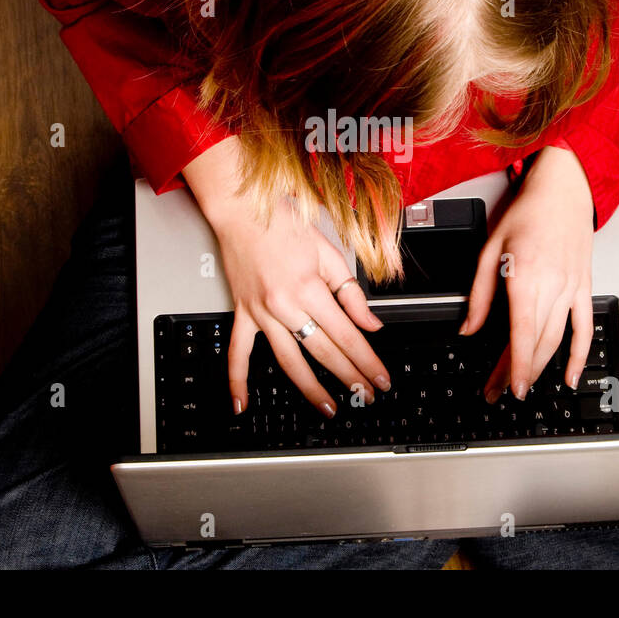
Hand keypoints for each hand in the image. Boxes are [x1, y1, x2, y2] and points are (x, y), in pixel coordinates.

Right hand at [182, 138, 390, 417]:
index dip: (367, 360)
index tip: (381, 378)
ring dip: (310, 389)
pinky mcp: (243, 313)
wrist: (241, 209)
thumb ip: (351, 292)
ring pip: (288, 360)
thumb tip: (370, 323)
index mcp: (309, 287)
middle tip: (366, 396)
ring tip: (328, 408)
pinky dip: (237, 381)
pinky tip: (242, 404)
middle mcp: (284, 304)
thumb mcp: (328, 252)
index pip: (347, 334)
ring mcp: (261, 312)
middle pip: (323, 351)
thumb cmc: (283, 223)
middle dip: (348, 377)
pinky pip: (238, 352)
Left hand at [459, 145, 595, 401]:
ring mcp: (572, 288)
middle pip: (536, 342)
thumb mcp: (490, 249)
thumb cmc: (528, 212)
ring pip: (557, 339)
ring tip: (523, 385)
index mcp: (526, 277)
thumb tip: (469, 327)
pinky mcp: (583, 287)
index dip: (514, 366)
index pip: (521, 333)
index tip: (507, 387)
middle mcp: (553, 286)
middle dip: (518, 372)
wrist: (564, 188)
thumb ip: (479, 293)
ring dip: (541, 367)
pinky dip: (580, 355)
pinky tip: (571, 375)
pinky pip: (585, 327)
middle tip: (500, 390)